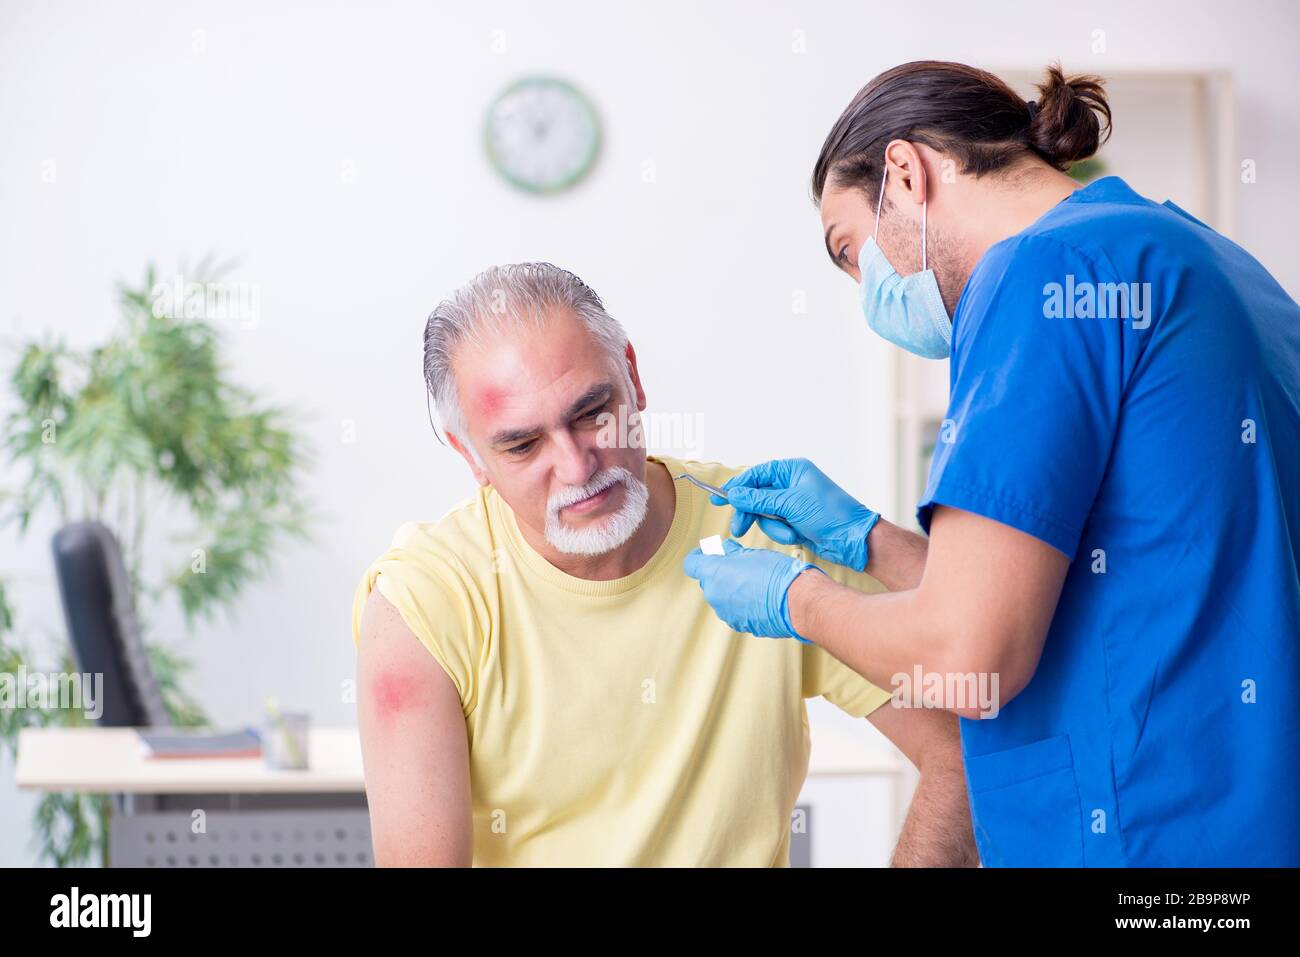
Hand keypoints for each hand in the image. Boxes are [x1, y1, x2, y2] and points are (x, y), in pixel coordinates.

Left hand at [682, 537, 822, 640]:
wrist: (798, 603)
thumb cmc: (778, 576)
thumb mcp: (753, 553)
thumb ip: (733, 552)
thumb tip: (726, 550)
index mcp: (714, 573)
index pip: (691, 564)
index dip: (699, 556)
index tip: (706, 553)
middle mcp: (715, 595)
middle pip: (709, 580)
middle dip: (720, 572)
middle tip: (739, 564)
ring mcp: (726, 612)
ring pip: (722, 596)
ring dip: (731, 589)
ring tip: (755, 582)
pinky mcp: (739, 624)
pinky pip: (734, 609)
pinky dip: (742, 603)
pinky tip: (759, 596)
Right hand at [715, 458, 879, 571]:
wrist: (852, 539)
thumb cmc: (831, 514)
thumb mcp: (791, 504)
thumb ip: (759, 499)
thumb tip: (735, 494)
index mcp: (792, 471)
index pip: (756, 475)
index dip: (737, 486)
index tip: (719, 497)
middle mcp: (791, 484)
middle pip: (756, 496)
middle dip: (750, 512)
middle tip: (738, 528)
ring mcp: (792, 503)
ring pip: (764, 514)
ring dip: (773, 527)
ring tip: (789, 532)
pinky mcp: (794, 520)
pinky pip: (775, 526)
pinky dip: (782, 533)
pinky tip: (797, 535)